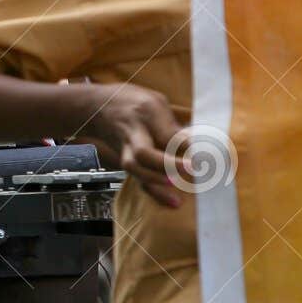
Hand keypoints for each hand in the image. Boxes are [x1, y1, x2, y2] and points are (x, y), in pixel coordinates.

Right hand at [84, 83, 184, 207]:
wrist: (96, 106)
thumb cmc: (133, 101)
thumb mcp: (156, 101)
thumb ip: (173, 123)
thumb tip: (196, 144)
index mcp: (146, 112)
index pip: (167, 133)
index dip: (186, 146)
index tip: (205, 155)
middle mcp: (134, 132)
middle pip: (143, 153)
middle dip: (167, 164)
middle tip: (190, 169)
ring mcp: (126, 147)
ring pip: (134, 168)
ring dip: (156, 179)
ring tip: (176, 185)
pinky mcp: (125, 159)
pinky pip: (137, 178)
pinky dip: (155, 192)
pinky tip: (173, 201)